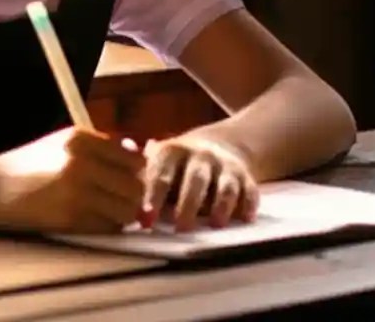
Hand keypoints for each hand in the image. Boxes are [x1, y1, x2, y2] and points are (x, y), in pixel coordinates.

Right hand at [0, 127, 146, 233]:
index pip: (133, 158)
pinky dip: (106, 226)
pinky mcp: (70, 218)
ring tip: (108, 210)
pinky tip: (92, 219)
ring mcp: (76, 192)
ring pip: (126, 210)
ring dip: (122, 214)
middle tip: (122, 198)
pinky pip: (107, 227)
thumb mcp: (64, 143)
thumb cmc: (32, 165)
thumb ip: (100, 147)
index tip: (128, 177)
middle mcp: (81, 163)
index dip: (134, 171)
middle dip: (132, 195)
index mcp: (80, 139)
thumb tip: (138, 157)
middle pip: (135, 186)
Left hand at [140, 135, 259, 231]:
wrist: (219, 145)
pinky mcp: (246, 177)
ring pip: (224, 185)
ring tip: (215, 225)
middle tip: (181, 228)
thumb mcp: (159, 163)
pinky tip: (244, 219)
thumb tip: (125, 205)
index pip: (161, 176)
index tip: (145, 220)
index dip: (152, 198)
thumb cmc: (178, 165)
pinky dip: (247, 205)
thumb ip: (143, 181)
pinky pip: (249, 191)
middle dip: (188, 204)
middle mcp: (201, 155)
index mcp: (172, 151)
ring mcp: (225, 165)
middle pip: (195, 179)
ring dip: (221, 205)